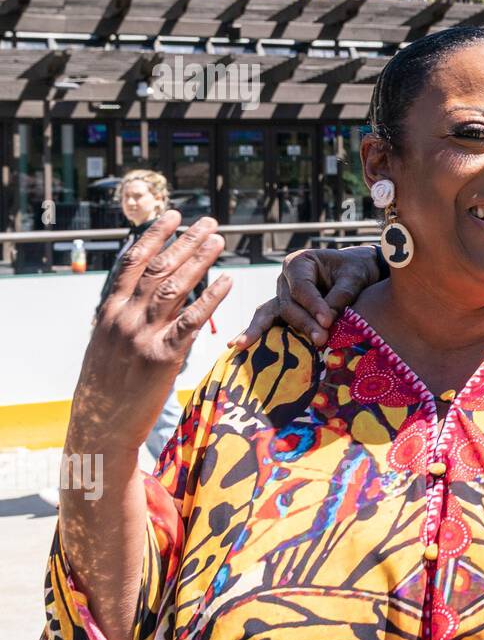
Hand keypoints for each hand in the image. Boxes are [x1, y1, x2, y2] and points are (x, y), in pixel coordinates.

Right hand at [66, 212, 230, 454]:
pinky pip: (191, 321)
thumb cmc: (107, 384)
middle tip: (209, 222)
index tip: (173, 215)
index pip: (133, 261)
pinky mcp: (163, 357)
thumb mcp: (106, 341)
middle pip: (159, 268)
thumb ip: (124, 313)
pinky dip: (210, 298)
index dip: (155, 235)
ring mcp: (143, 336)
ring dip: (200, 260)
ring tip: (219, 240)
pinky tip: (227, 281)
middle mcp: (124, 317)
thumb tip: (144, 288)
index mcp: (109, 310)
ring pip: (176, 288)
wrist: (101, 425)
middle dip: (185, 241)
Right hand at [228, 246, 381, 350]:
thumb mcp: (353, 278)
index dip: (313, 305)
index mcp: (299, 263)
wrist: (356, 273)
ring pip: (274, 314)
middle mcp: (285, 279)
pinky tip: (238, 346)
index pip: (302, 287)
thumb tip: (327, 321)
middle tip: (321, 340)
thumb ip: (341, 296)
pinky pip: (269, 322)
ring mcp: (281, 296)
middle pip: (288, 304)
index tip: (328, 321)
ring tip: (245, 346)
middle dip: (303, 323)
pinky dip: (256, 334)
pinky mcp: (283, 311)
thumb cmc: (355, 270)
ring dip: (272, 333)